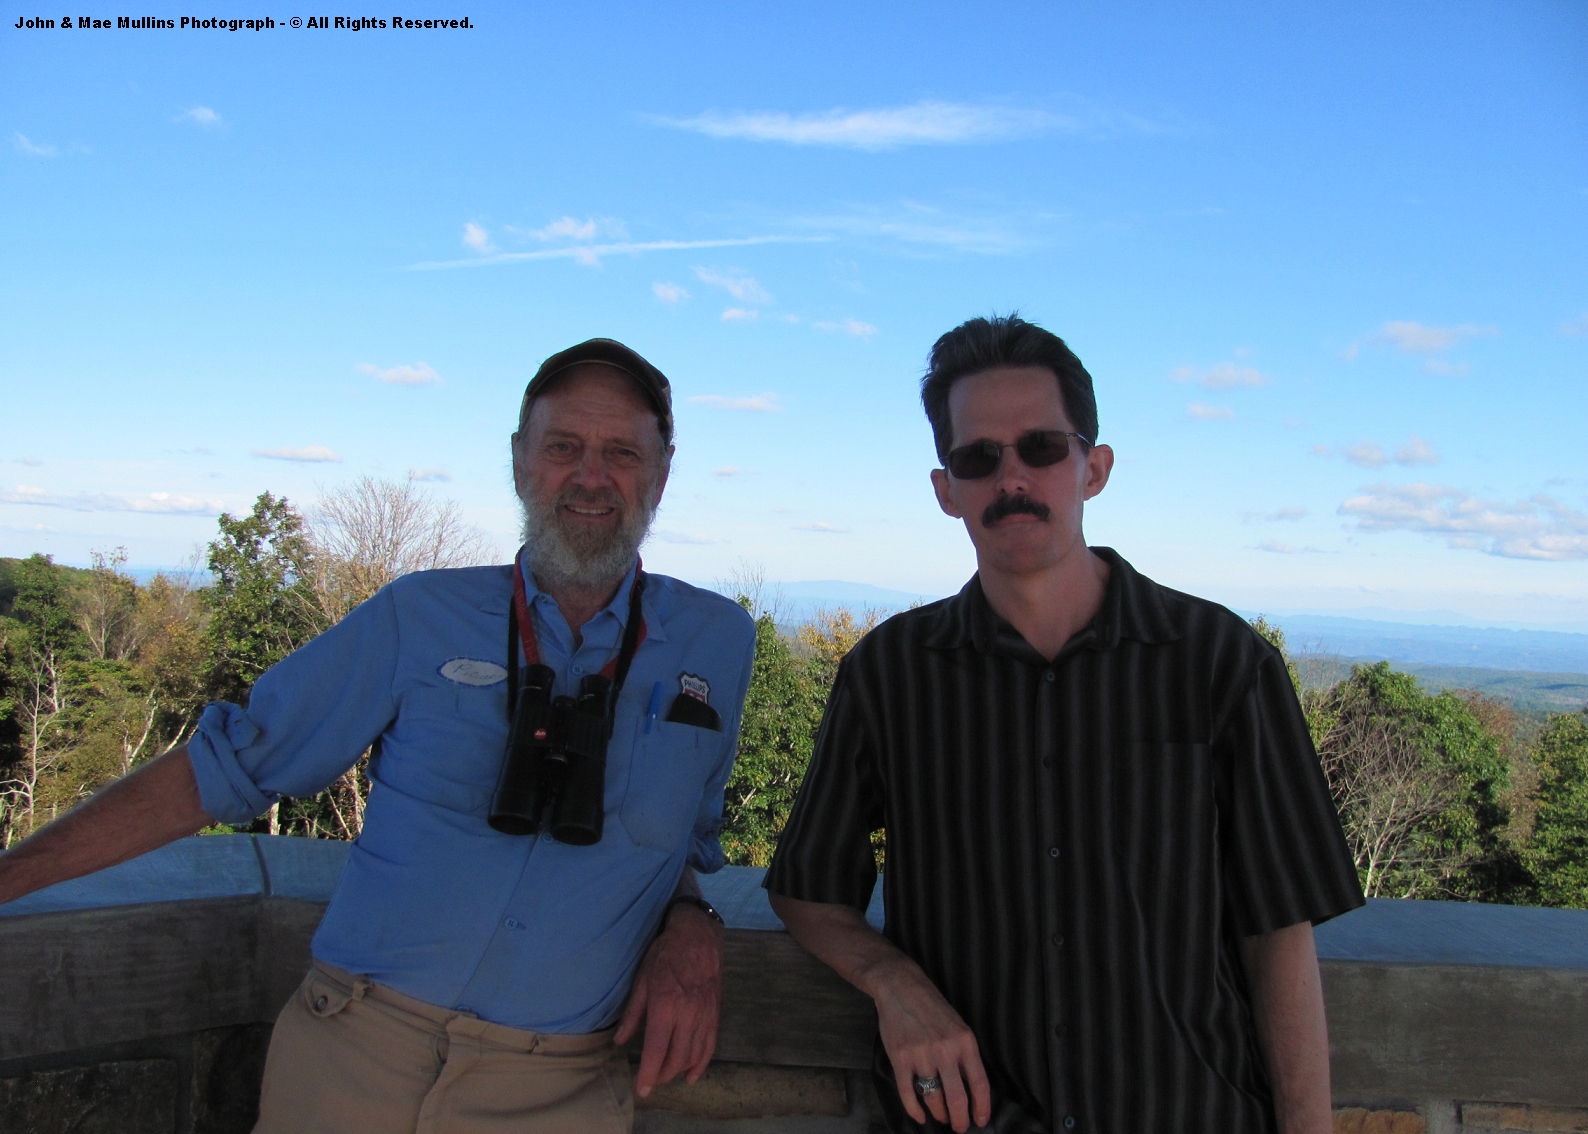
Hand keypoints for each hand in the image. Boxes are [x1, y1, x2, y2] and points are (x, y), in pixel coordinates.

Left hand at [615, 903, 723, 1096]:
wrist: (698, 937)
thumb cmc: (665, 955)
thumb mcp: (642, 979)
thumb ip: (632, 1014)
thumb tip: (619, 1041)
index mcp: (666, 1004)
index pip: (657, 1049)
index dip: (649, 1073)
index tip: (641, 1090)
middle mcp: (688, 1014)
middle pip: (677, 1057)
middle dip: (662, 1075)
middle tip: (649, 1081)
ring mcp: (704, 1015)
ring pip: (694, 1055)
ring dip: (678, 1071)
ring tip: (665, 1077)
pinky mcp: (715, 1014)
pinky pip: (710, 1046)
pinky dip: (701, 1064)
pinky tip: (691, 1076)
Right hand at [873, 963, 990, 1131]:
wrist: (900, 987)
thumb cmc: (931, 1007)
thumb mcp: (958, 1026)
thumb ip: (964, 1055)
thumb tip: (970, 1088)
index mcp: (965, 1041)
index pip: (979, 1084)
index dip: (982, 1107)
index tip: (980, 1121)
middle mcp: (944, 1050)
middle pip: (957, 1098)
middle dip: (960, 1120)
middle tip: (959, 1127)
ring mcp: (921, 1055)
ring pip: (933, 1098)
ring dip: (939, 1114)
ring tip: (941, 1117)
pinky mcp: (900, 1058)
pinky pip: (908, 1093)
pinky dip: (914, 1110)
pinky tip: (920, 1116)